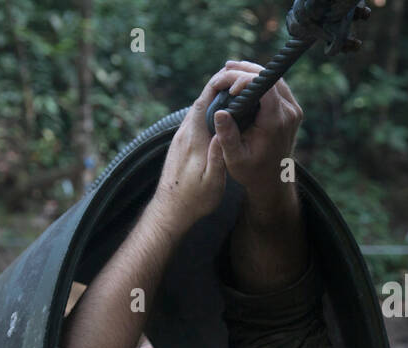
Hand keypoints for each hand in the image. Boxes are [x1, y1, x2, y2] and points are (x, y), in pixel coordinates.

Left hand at [150, 86, 227, 235]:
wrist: (169, 212)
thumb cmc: (193, 200)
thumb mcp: (212, 181)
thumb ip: (218, 157)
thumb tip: (224, 132)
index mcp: (193, 140)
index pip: (203, 102)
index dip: (216, 85)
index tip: (233, 74)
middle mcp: (183, 135)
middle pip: (200, 102)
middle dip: (218, 88)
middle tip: (238, 79)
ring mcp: (180, 140)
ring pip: (197, 112)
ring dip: (213, 101)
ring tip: (233, 94)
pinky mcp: (180, 147)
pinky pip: (195, 122)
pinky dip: (208, 115)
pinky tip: (221, 118)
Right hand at [206, 61, 302, 209]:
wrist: (273, 180)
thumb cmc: (252, 172)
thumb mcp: (234, 159)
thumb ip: (227, 136)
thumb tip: (219, 113)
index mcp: (275, 123)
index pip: (264, 87)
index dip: (245, 79)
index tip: (228, 86)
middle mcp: (289, 113)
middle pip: (270, 78)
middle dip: (246, 71)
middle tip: (225, 68)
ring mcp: (293, 110)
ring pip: (274, 79)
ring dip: (253, 72)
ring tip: (231, 69)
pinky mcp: (292, 109)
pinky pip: (277, 87)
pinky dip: (260, 80)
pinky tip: (243, 79)